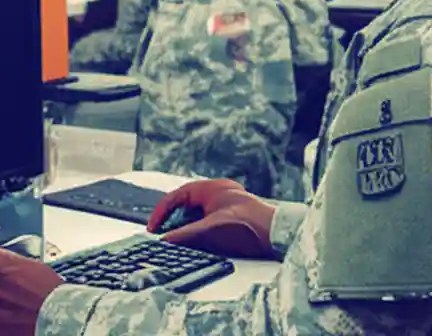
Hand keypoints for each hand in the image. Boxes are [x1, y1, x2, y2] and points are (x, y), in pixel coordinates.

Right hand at [148, 179, 276, 259]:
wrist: (277, 234)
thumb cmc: (246, 226)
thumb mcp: (210, 231)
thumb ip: (184, 235)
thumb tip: (163, 241)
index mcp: (211, 188)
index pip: (177, 196)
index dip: (162, 212)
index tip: (153, 229)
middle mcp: (219, 192)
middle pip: (187, 204)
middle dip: (173, 220)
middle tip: (163, 236)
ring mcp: (229, 203)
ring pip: (199, 213)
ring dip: (187, 226)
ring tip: (178, 241)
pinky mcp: (236, 216)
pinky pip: (210, 220)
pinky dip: (199, 230)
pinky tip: (197, 243)